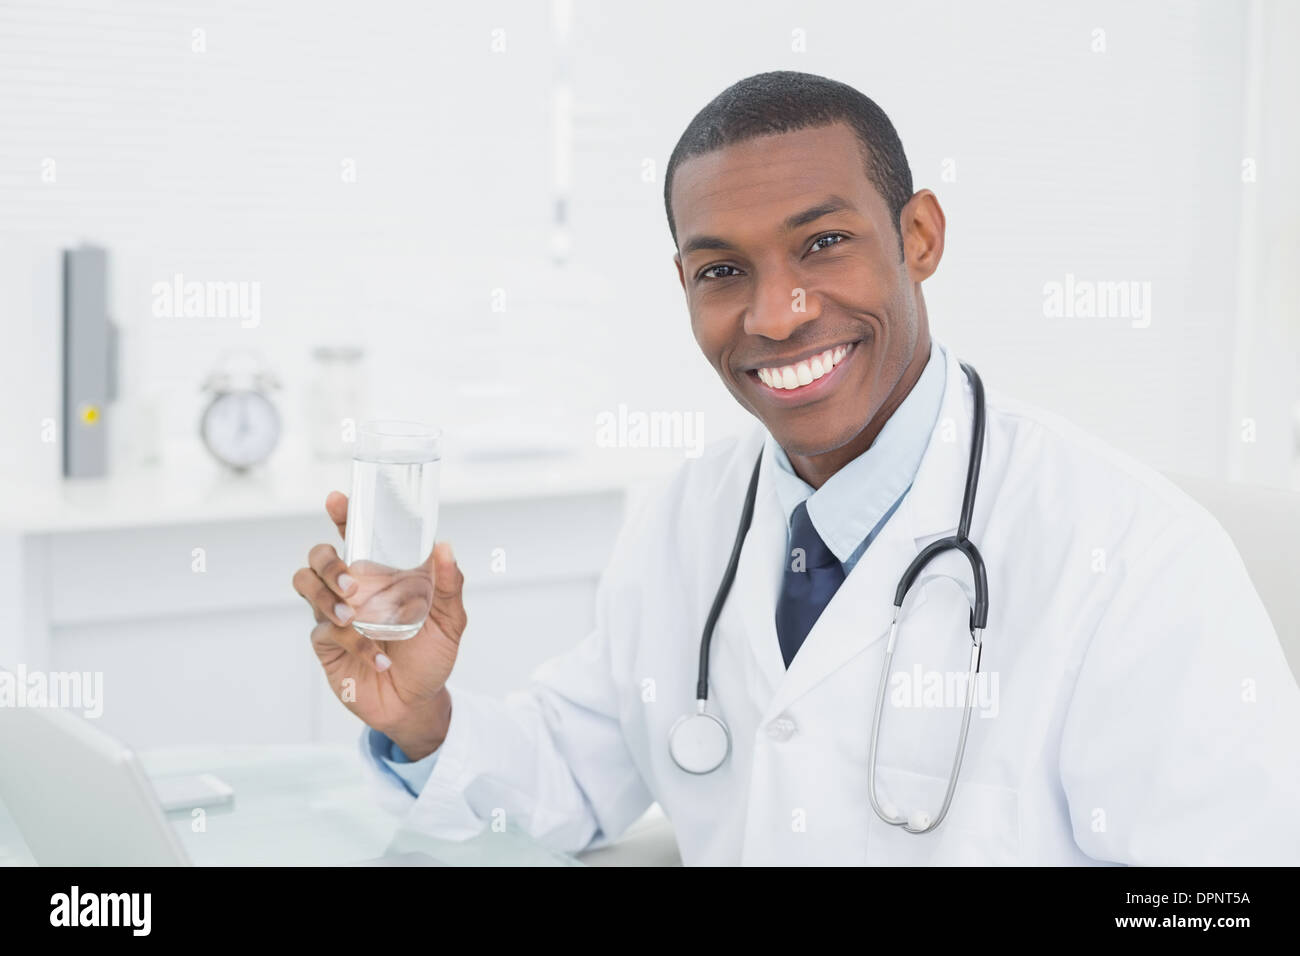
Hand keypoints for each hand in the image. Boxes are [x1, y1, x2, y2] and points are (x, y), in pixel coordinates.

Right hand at [293, 491, 465, 756]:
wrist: (418, 702)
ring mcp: (334, 613)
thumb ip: (449, 584)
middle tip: (350, 582)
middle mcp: (354, 588)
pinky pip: (324, 630)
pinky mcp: (327, 643)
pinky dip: (352, 641)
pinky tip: (379, 657)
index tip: (337, 500)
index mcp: (381, 573)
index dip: (342, 514)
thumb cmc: (431, 654)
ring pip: (305, 583)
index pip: (356, 535)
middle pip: (319, 555)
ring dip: (323, 594)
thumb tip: (444, 546)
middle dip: (326, 560)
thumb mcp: (450, 620)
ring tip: (349, 615)